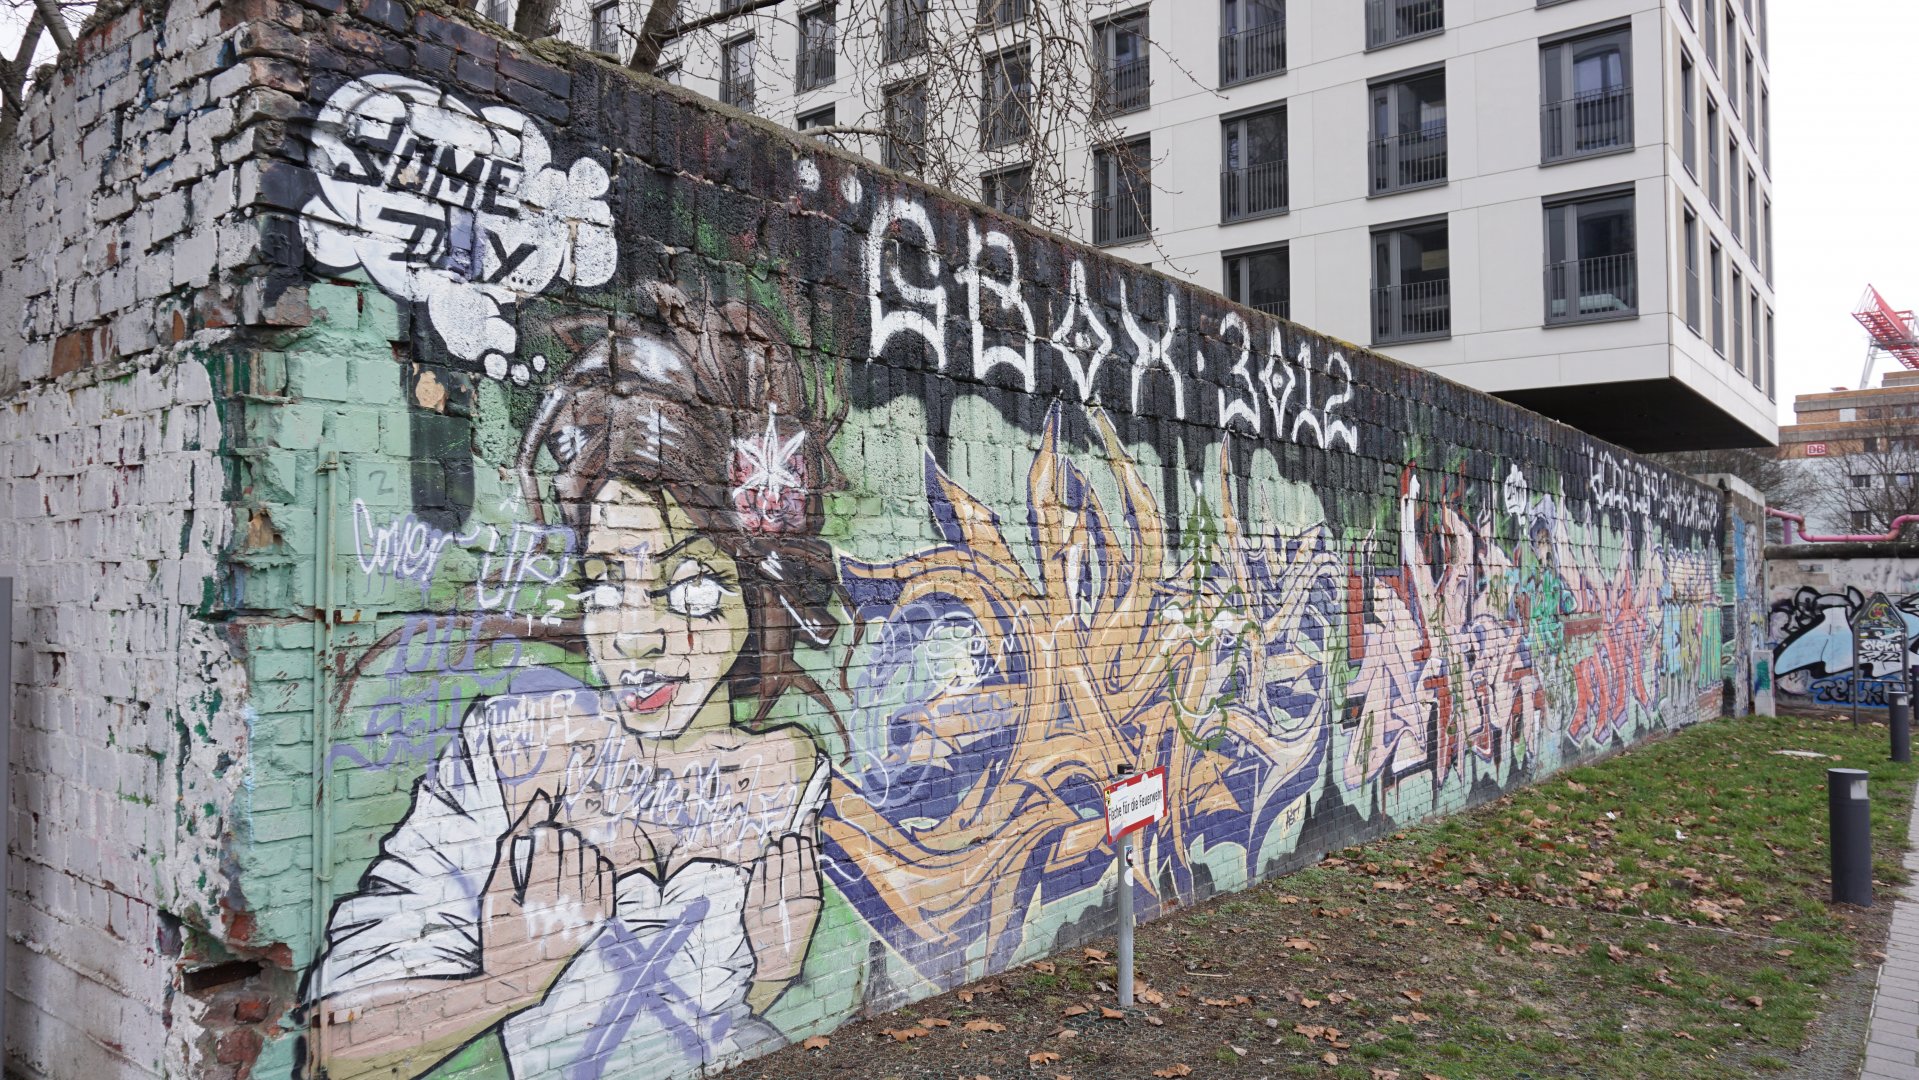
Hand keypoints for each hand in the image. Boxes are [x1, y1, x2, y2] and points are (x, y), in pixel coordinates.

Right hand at [479, 792, 615, 1002]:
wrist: (516, 980)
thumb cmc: (499, 929)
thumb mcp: (495, 888)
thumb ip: (512, 843)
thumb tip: (537, 802)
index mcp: (532, 902)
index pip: (549, 846)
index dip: (545, 831)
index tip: (540, 832)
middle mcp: (563, 912)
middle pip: (573, 851)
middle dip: (563, 838)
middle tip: (553, 841)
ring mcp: (584, 920)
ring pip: (594, 861)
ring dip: (580, 850)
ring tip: (566, 855)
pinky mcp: (598, 925)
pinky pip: (608, 880)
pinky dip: (597, 866)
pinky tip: (583, 868)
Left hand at [742, 832, 822, 985]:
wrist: (778, 966)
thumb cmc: (796, 932)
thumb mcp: (808, 908)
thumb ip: (806, 880)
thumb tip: (801, 845)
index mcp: (812, 903)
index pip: (810, 863)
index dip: (809, 838)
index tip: (809, 819)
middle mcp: (793, 905)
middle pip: (793, 865)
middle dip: (791, 844)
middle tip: (790, 832)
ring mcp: (772, 909)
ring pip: (774, 872)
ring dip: (775, 853)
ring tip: (776, 841)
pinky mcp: (752, 913)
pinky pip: (756, 884)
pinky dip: (759, 869)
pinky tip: (762, 859)